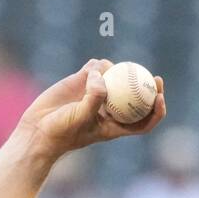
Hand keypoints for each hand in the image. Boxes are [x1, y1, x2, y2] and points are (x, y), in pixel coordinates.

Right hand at [15, 58, 165, 161]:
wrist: (38, 129)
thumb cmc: (62, 131)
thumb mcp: (80, 117)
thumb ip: (94, 98)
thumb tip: (103, 77)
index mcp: (114, 126)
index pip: (143, 121)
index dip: (156, 111)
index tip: (160, 98)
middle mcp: (108, 109)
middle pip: (136, 97)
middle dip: (150, 88)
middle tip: (155, 77)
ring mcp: (96, 94)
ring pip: (116, 78)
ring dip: (116, 73)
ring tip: (103, 74)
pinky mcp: (82, 81)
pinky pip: (96, 68)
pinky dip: (97, 65)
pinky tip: (92, 69)